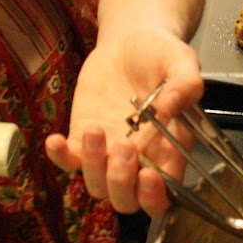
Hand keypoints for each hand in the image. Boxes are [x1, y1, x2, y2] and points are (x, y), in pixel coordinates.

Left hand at [45, 28, 203, 219]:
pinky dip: (59, 157)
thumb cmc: (161, 55)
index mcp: (171, 150)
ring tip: (95, 130)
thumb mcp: (181, 61)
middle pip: (126, 200)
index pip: (165, 194)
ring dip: (93, 168)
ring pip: (97, 187)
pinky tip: (56, 139)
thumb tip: (171, 107)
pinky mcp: (82, 138)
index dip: (155, 197)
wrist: (129, 43)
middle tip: (124, 145)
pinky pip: (68, 161)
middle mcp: (140, 160)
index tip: (148, 176)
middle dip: (121, 182)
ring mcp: (108, 152)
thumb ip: (185, 84)